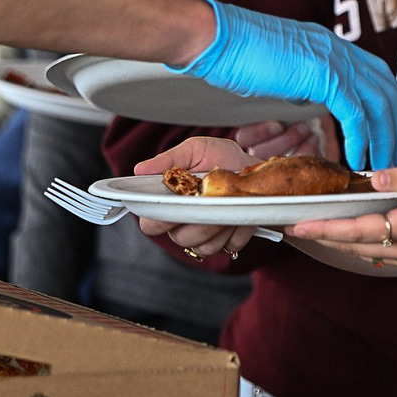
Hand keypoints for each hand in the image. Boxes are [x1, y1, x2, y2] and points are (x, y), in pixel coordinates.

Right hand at [131, 135, 278, 257]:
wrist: (256, 168)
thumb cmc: (222, 158)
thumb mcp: (195, 150)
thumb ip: (169, 160)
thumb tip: (140, 169)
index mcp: (169, 204)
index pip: (150, 224)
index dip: (157, 218)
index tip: (174, 204)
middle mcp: (184, 224)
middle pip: (178, 238)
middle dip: (195, 220)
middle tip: (209, 200)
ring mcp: (206, 236)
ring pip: (202, 246)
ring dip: (218, 223)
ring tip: (228, 200)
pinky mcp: (228, 241)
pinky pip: (228, 246)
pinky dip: (237, 229)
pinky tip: (239, 210)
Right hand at [175, 0, 396, 170]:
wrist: (216, 36)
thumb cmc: (238, 52)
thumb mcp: (285, 68)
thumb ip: (305, 81)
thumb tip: (309, 98)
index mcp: (334, 47)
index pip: (380, 78)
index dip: (395, 105)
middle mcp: (341, 50)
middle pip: (388, 93)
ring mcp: (334, 60)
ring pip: (378, 105)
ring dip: (386, 140)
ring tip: (387, 168)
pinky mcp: (323, 74)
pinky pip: (354, 112)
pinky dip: (361, 138)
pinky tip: (359, 159)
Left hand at [288, 160, 396, 268]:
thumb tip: (371, 178)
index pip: (359, 229)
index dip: (326, 226)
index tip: (298, 224)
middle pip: (353, 244)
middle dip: (320, 234)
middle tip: (289, 224)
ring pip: (362, 249)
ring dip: (334, 238)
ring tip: (307, 225)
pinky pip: (375, 248)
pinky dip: (353, 238)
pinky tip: (342, 226)